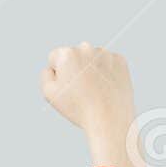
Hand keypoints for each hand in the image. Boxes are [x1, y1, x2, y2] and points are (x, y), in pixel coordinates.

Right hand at [41, 42, 134, 166]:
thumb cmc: (78, 108)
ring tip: (95, 91)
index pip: (55, 57)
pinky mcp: (120, 61)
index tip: (67, 88)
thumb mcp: (49, 93)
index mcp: (67, 54)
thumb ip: (45, 74)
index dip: (58, 74)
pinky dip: (107, 73)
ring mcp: (105, 54)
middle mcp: (86, 48)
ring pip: (92, 59)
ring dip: (91, 70)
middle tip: (81, 90)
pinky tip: (106, 88)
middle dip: (75, 68)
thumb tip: (53, 67)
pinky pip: (108, 63)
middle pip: (75, 55)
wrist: (110, 118)